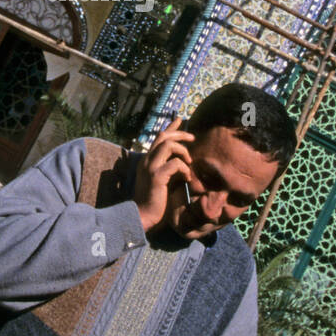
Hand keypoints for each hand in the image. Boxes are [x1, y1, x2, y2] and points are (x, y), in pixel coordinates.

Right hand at [134, 115, 194, 233]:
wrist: (143, 216)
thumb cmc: (155, 202)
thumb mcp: (163, 181)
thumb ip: (169, 169)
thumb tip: (183, 161)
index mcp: (147, 161)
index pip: (158, 138)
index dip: (170, 128)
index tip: (179, 119)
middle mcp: (146, 160)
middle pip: (163, 137)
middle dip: (180, 134)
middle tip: (193, 138)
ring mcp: (150, 167)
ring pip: (168, 145)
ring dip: (183, 151)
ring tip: (189, 163)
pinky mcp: (156, 176)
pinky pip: (175, 164)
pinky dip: (184, 169)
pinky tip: (187, 178)